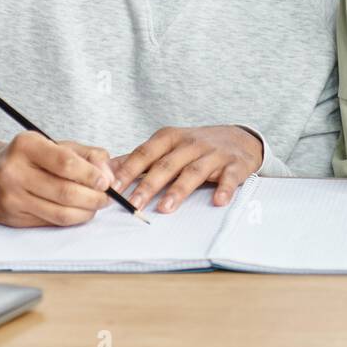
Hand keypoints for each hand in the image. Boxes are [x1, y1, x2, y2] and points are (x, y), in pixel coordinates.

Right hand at [0, 133, 114, 226]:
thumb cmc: (27, 157)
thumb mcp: (54, 145)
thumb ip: (86, 155)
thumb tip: (109, 175)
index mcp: (26, 146)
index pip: (65, 163)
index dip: (91, 175)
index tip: (106, 182)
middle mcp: (14, 171)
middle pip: (65, 192)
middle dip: (94, 198)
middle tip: (107, 198)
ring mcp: (11, 197)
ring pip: (60, 213)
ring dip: (86, 212)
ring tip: (95, 206)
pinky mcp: (12, 218)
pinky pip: (50, 222)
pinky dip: (70, 219)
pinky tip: (78, 211)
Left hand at [111, 126, 262, 212]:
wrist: (239, 138)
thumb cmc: (196, 146)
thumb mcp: (167, 145)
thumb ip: (139, 158)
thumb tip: (107, 170)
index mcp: (170, 138)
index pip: (145, 154)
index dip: (129, 170)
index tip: (113, 188)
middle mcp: (190, 143)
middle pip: (167, 164)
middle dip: (149, 184)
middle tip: (134, 204)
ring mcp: (213, 154)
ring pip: (194, 172)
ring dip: (179, 190)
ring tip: (165, 208)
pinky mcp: (234, 165)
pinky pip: (229, 177)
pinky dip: (224, 188)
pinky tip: (217, 201)